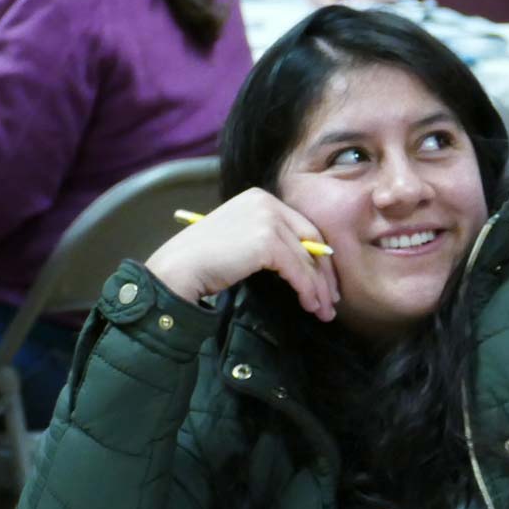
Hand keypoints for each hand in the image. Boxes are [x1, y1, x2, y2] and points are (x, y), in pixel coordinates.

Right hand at [145, 188, 339, 323]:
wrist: (177, 269)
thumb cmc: (203, 260)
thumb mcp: (240, 238)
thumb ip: (268, 239)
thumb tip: (301, 261)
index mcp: (260, 198)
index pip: (302, 227)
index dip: (317, 255)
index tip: (325, 280)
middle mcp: (266, 202)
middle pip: (311, 240)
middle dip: (324, 273)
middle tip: (331, 299)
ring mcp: (267, 220)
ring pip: (307, 259)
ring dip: (318, 288)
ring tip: (324, 310)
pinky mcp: (267, 242)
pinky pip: (298, 270)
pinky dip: (307, 290)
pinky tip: (310, 305)